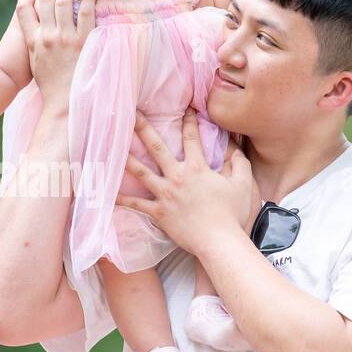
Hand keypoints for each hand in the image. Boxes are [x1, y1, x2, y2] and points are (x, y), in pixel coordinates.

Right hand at [14, 0, 95, 108]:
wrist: (65, 104)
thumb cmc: (52, 87)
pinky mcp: (83, 41)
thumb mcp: (36, 64)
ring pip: (65, 0)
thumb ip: (35, 46)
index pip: (23, 10)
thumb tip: (38, 32)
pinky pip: (86, 12)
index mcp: (33, 42)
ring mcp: (64, 38)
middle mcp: (46, 37)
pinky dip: (88, 0)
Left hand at [116, 109, 258, 258]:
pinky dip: (122, 199)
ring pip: (141, 172)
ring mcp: (166, 194)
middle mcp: (178, 176)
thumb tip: (237, 151)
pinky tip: (108, 194)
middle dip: (144, 129)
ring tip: (112, 148)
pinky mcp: (159, 212)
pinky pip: (137, 204)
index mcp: (197, 168)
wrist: (220, 241)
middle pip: (157, 147)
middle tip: (132, 115)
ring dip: (126, 158)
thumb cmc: (233, 214)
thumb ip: (240, 164)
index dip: (189, 122)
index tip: (186, 109)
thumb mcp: (243, 185)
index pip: (192, 138)